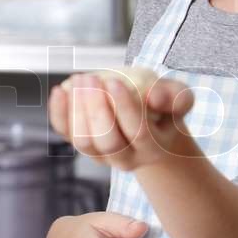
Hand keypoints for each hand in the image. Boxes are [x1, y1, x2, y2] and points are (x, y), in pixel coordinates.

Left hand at [47, 71, 193, 172]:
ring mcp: (100, 155)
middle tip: (91, 78)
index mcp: (153, 149)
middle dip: (96, 108)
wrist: (145, 117)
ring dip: (77, 109)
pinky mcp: (81, 144)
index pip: (138, 133)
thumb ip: (176, 97)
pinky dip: (59, 113)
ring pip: (83, 141)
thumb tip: (153, 97)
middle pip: (107, 141)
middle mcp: (126, 159)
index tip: (113, 81)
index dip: (124, 107)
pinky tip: (59, 90)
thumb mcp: (178, 97)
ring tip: (81, 79)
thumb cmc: (163, 105)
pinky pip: (65, 133)